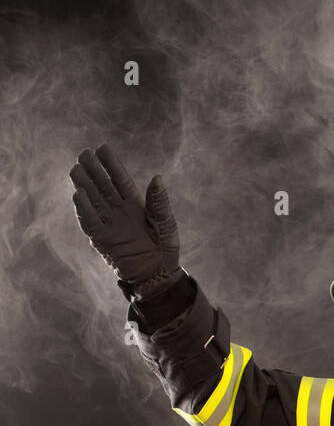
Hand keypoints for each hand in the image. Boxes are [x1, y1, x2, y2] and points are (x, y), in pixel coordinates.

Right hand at [69, 143, 180, 296]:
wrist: (159, 277)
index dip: (111, 165)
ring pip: (93, 201)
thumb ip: (159, 202)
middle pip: (103, 187)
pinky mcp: (102, 240)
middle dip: (93, 170)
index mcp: (135, 204)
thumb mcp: (165, 224)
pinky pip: (90, 223)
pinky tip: (78, 195)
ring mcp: (110, 224)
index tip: (102, 148)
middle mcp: (119, 212)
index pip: (120, 180)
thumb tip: (157, 177)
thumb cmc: (165, 249)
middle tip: (83, 154)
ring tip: (76, 170)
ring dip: (84, 185)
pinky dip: (84, 210)